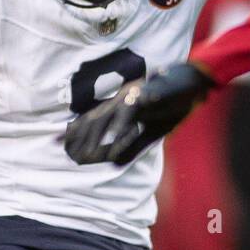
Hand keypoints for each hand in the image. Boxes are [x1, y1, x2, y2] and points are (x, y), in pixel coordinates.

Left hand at [63, 61, 215, 164]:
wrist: (194, 86)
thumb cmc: (171, 107)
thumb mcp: (150, 132)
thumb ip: (131, 145)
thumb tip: (113, 162)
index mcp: (119, 105)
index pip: (91, 119)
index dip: (73, 131)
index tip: (55, 142)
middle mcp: (120, 99)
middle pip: (93, 120)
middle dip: (80, 139)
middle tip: (70, 157)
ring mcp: (130, 96)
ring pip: (107, 119)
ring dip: (96, 140)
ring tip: (87, 157)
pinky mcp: (143, 96)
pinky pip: (128, 116)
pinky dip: (120, 133)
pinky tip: (113, 149)